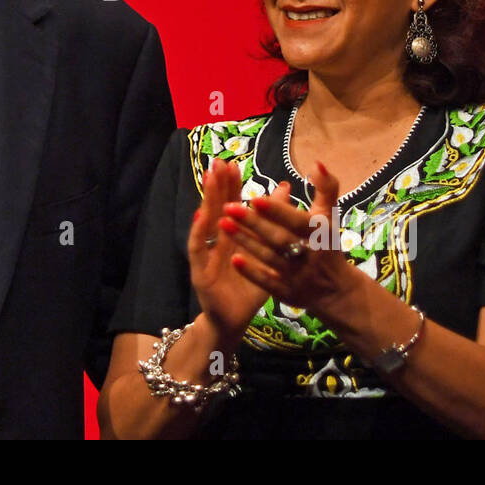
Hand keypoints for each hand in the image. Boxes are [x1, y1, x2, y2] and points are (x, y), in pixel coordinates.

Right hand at [188, 159, 268, 342]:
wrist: (233, 321)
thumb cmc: (247, 287)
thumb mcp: (265, 255)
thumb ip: (274, 223)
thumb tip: (286, 189)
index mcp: (231, 237)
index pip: (230, 206)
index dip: (231, 186)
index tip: (234, 165)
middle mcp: (215, 241)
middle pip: (216, 208)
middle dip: (217, 185)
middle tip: (220, 163)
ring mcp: (205, 255)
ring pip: (205, 222)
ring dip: (207, 199)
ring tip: (209, 178)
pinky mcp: (199, 271)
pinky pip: (197, 249)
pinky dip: (198, 232)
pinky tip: (201, 216)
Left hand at [219, 160, 362, 317]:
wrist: (337, 290)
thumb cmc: (328, 243)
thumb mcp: (331, 216)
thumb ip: (326, 188)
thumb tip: (316, 163)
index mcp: (321, 233)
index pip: (297, 221)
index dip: (278, 211)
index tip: (255, 198)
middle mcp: (310, 255)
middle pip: (279, 239)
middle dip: (254, 224)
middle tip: (227, 207)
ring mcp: (299, 276)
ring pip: (270, 258)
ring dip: (246, 242)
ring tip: (223, 224)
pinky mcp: (289, 293)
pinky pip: (268, 283)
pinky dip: (252, 272)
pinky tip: (233, 259)